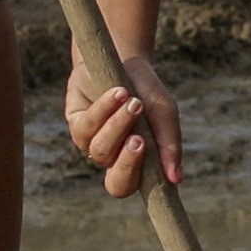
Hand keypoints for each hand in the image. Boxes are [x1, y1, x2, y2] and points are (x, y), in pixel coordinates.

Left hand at [63, 51, 178, 196]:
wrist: (122, 56)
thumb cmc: (146, 89)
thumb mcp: (164, 113)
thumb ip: (169, 144)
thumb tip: (176, 179)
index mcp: (138, 161)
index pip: (144, 189)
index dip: (151, 194)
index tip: (167, 184)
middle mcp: (113, 158)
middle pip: (117, 185)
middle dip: (128, 164)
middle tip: (139, 141)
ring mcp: (92, 143)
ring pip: (101, 151)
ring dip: (118, 126)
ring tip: (134, 102)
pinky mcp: (75, 123)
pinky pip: (87, 127)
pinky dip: (105, 110)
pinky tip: (118, 91)